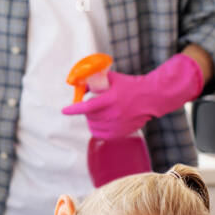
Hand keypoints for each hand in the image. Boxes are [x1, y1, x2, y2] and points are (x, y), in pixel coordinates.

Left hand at [62, 53, 204, 139]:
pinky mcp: (121, 133)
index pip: (87, 106)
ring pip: (93, 126)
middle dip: (86, 111)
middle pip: (89, 117)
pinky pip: (101, 135)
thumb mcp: (113, 79)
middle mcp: (114, 114)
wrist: (151, 97)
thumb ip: (95, 81)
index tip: (64, 110)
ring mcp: (118, 125)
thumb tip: (79, 86)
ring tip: (98, 113)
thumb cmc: (131, 86)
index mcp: (111, 99)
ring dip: (91, 120)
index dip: (74, 109)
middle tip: (92, 105)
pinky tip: (101, 122)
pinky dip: (97, 129)